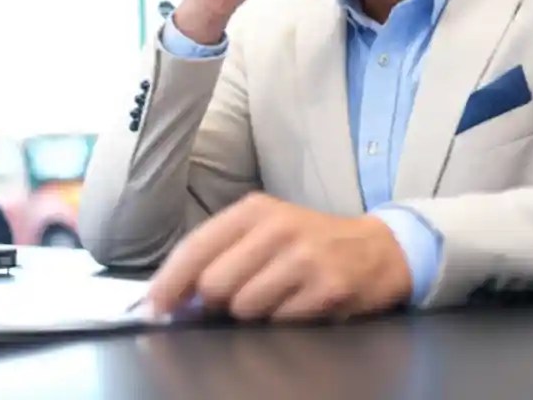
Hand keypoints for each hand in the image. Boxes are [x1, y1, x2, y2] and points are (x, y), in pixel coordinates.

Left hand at [147, 193, 411, 321]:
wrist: (378, 249)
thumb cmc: (308, 242)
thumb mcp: (264, 231)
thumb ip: (220, 253)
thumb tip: (174, 295)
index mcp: (253, 210)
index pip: (195, 247)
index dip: (169, 281)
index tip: (154, 307)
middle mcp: (277, 227)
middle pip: (215, 284)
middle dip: (216, 302)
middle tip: (235, 300)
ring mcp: (304, 257)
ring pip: (244, 307)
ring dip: (252, 314)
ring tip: (276, 297)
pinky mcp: (328, 287)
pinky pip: (280, 321)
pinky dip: (283, 321)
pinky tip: (299, 304)